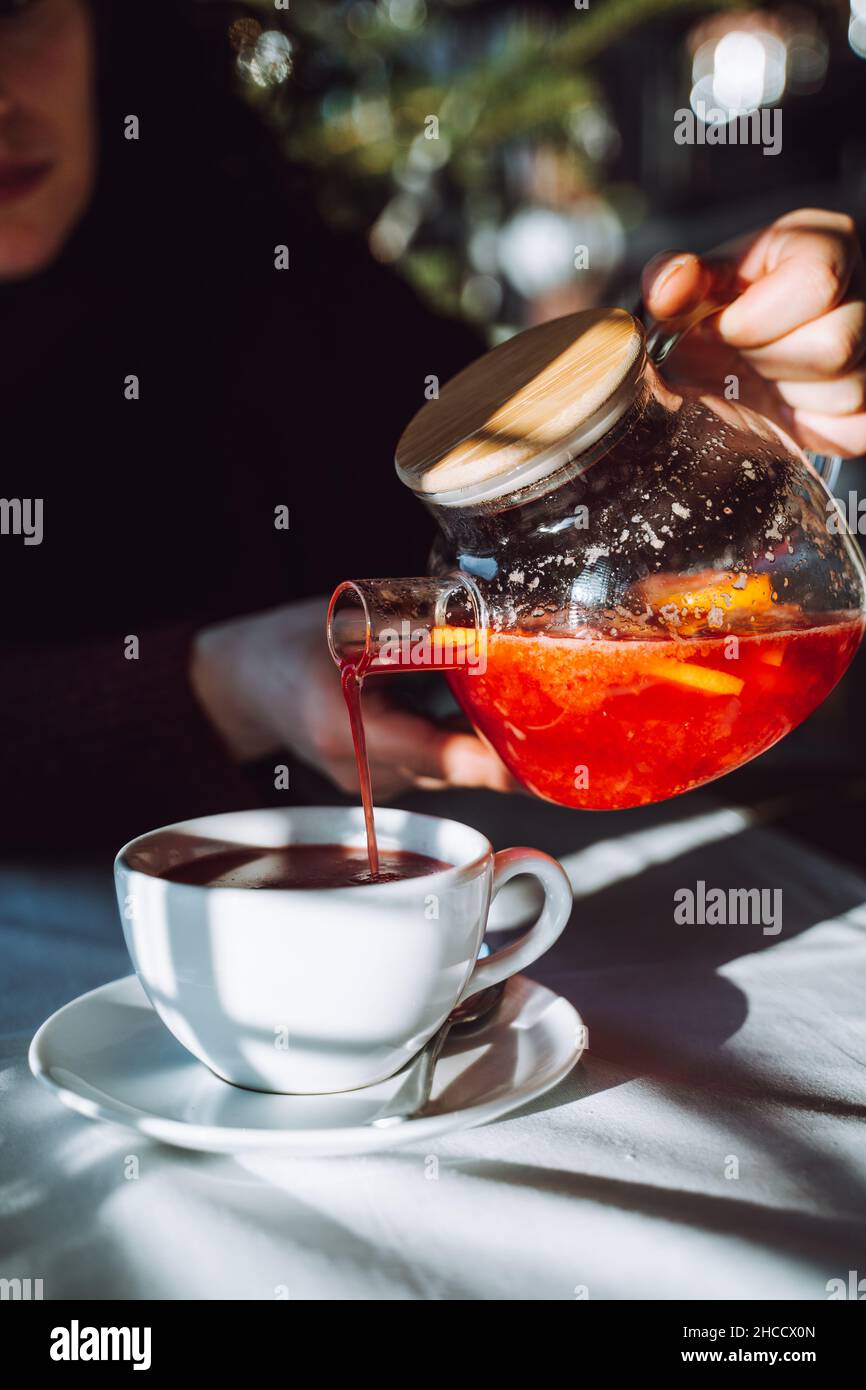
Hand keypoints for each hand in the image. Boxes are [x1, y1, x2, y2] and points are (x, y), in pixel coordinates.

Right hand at [190, 597, 515, 796]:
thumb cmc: (292, 643)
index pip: (436, 753)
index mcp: (345, 726)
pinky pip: (431, 765)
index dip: (493, 764)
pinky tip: (479, 714)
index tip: (539, 768)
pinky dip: (457, 742)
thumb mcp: (350, 625)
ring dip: (482, 742)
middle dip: (504, 748)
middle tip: (561, 729)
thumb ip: (413, 631)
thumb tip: (486, 624)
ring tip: (526, 712)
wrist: (243, 682)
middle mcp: (359, 767)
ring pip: (446, 767)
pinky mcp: (377, 782)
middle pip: (452, 766)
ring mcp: (368, 782)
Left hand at [642, 208, 865, 456]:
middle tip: (744, 356)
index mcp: (826, 242)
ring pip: (847, 391)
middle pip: (834, 344)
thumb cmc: (717, 320)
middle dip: (768, 360)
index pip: (816, 280)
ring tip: (766, 375)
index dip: (754, 319)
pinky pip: (853, 430)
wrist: (731, 366)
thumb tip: (672, 285)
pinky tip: (788, 402)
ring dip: (788, 394)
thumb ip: (672, 280)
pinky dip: (809, 426)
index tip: (718, 329)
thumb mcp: (689, 294)